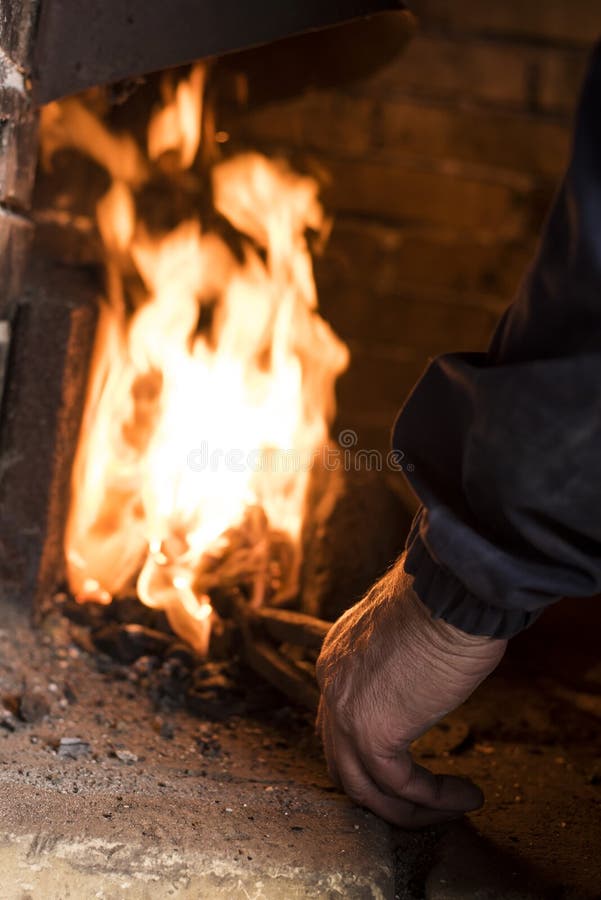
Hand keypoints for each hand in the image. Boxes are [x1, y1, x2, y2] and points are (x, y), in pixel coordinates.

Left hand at [316, 556, 506, 826]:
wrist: (449, 590)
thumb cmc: (444, 598)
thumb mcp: (410, 631)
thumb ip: (404, 661)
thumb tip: (428, 678)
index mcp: (338, 655)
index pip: (339, 721)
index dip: (370, 754)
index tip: (411, 768)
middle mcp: (331, 682)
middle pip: (342, 760)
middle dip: (380, 790)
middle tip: (422, 804)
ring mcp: (346, 710)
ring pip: (364, 785)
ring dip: (408, 808)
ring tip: (452, 807)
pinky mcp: (374, 732)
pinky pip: (399, 785)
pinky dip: (432, 800)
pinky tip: (466, 796)